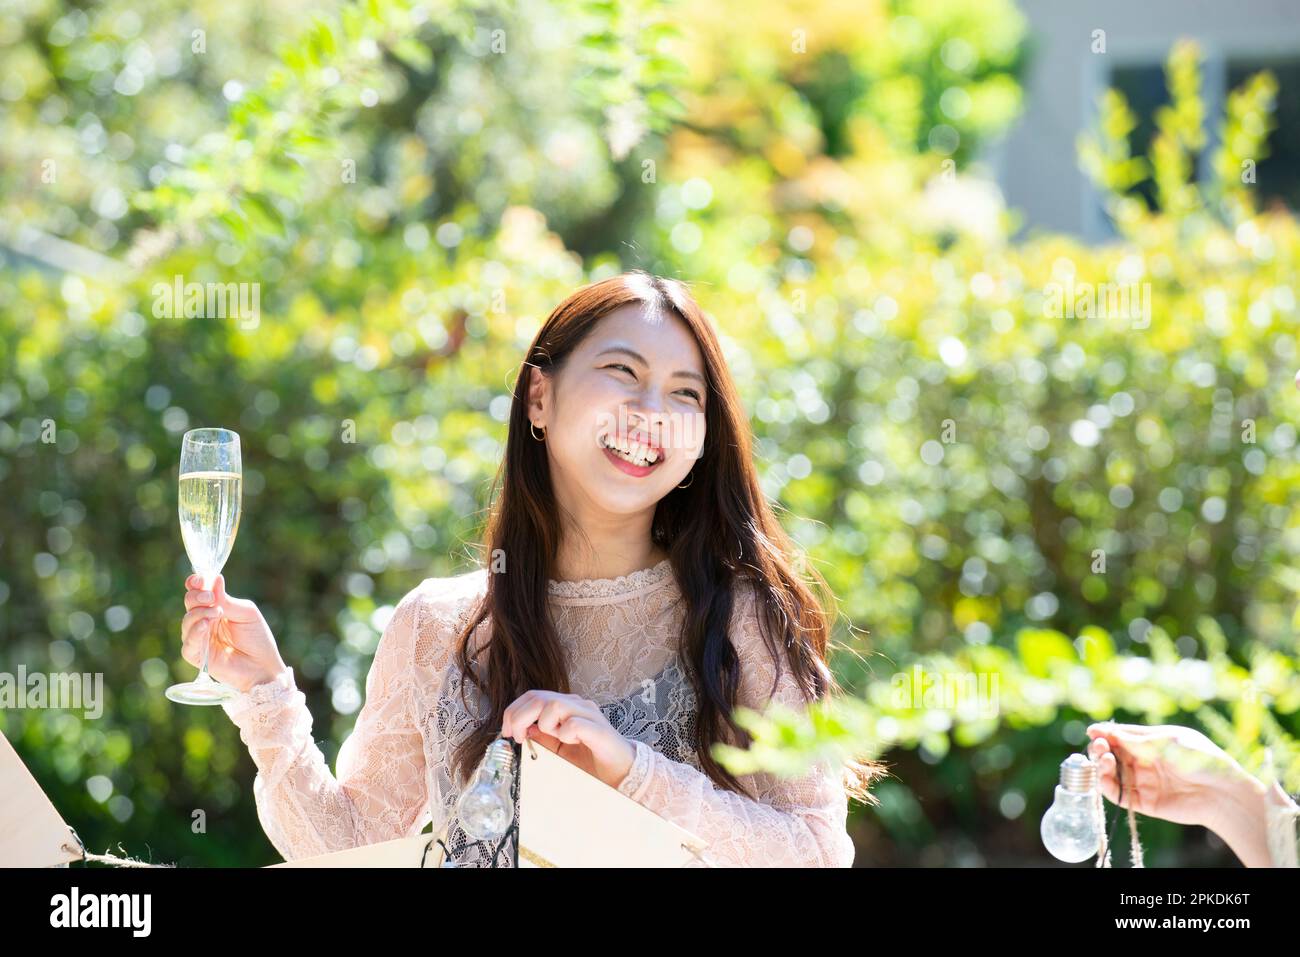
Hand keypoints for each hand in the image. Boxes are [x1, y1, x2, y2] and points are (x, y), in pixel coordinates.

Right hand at [182, 573, 287, 693]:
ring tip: (216, 613)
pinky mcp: (197, 656)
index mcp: (216, 608)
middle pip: (190, 604)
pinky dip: (194, 633)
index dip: (195, 584)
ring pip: (187, 621)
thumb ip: (227, 600)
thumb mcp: (246, 613)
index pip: (198, 592)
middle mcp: (205, 621)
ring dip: (199, 614)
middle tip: (211, 598)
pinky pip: (188, 643)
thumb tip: (215, 579)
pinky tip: (205, 626)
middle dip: (197, 597)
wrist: (263, 666)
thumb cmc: (257, 638)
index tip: (199, 580)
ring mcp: (199, 639)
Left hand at [501, 691, 635, 789]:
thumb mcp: (559, 749)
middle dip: (519, 717)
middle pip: (539, 697)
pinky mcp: (599, 729)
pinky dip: (565, 734)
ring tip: (554, 739)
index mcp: (566, 706)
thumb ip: (542, 737)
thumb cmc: (590, 759)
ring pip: (555, 704)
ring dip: (544, 724)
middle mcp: (577, 705)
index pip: (533, 695)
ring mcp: (589, 715)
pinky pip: (573, 724)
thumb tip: (522, 729)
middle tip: (517, 737)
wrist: (621, 772)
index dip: (513, 711)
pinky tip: (571, 742)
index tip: (506, 731)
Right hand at [1085, 722, 1251, 829]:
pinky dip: (1107, 786)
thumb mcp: (1165, 741)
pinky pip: (1120, 795)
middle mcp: (1145, 762)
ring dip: (1102, 766)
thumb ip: (1134, 740)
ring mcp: (1144, 782)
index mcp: (1152, 742)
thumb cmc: (1198, 758)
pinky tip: (1105, 776)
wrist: (1222, 791)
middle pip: (1114, 755)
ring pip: (1113, 774)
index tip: (1092, 732)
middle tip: (1099, 746)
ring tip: (1104, 758)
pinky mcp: (1145, 803)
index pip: (1122, 737)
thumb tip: (1103, 732)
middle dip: (1102, 749)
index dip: (1105, 734)